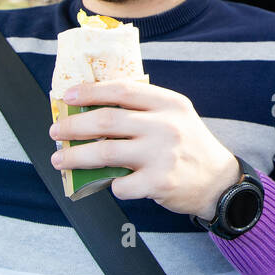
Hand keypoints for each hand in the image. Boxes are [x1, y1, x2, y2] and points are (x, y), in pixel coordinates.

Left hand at [48, 80, 238, 218]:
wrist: (218, 181)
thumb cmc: (189, 147)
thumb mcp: (176, 117)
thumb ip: (144, 109)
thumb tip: (92, 109)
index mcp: (169, 103)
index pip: (122, 89)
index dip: (90, 91)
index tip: (68, 97)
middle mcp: (166, 125)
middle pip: (106, 120)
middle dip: (73, 126)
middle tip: (56, 131)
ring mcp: (162, 154)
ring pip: (105, 152)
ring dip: (75, 156)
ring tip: (60, 159)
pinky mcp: (159, 182)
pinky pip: (120, 184)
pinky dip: (111, 185)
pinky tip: (111, 183)